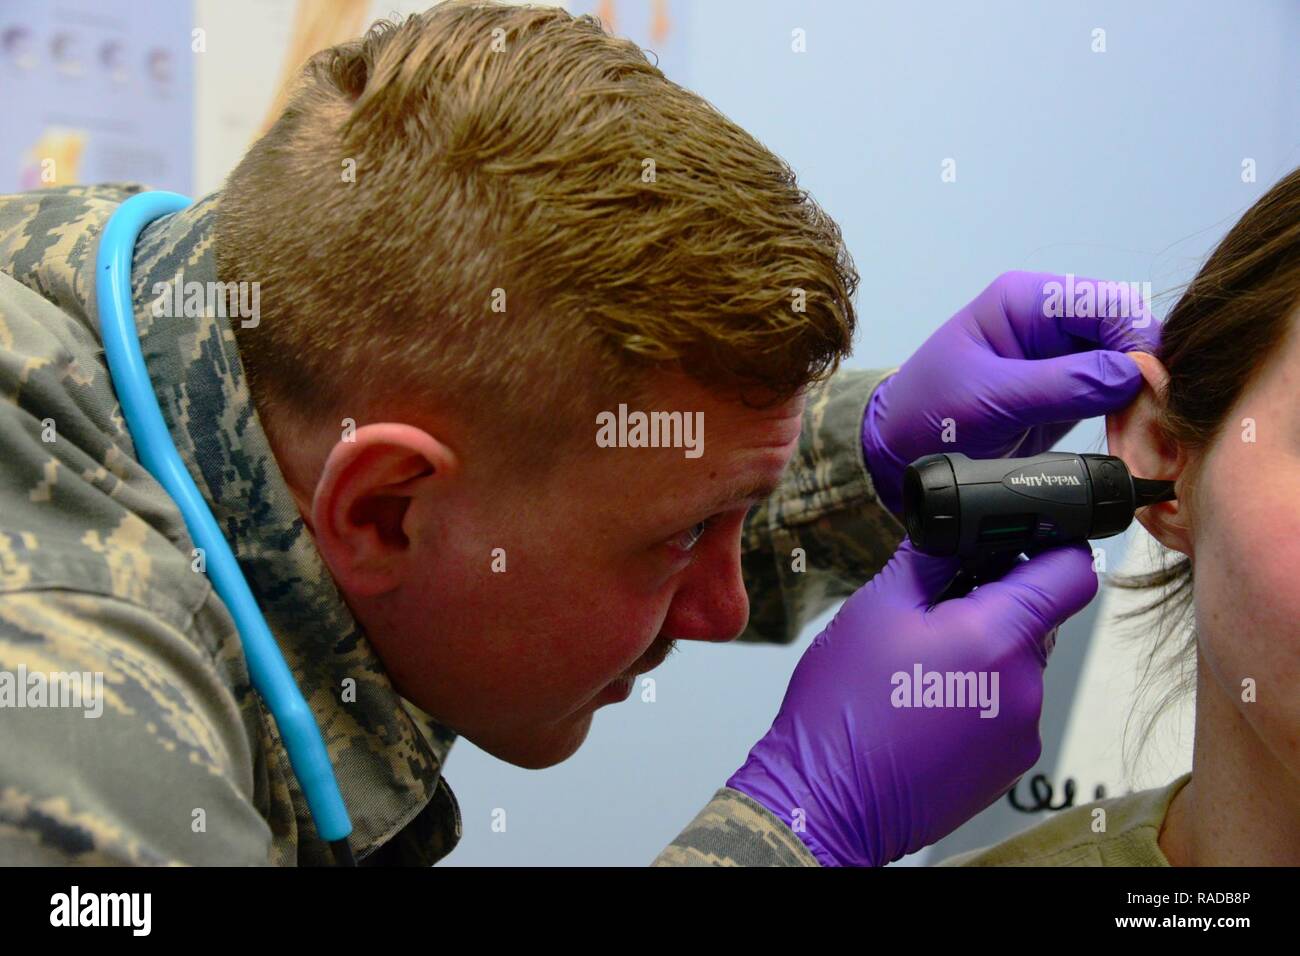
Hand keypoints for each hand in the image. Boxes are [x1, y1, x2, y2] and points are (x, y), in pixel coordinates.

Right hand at [727, 539, 1096, 866]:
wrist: (828, 800)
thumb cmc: (844, 709)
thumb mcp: (875, 607)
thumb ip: (930, 558)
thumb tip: (959, 532)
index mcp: (997, 636)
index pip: (1071, 572)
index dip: (1048, 548)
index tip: (1015, 548)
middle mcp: (1026, 685)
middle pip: (1038, 619)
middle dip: (992, 607)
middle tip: (930, 618)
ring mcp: (1023, 731)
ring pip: (1019, 664)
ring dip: (983, 655)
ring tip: (918, 673)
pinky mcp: (1012, 765)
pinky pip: (1008, 708)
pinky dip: (978, 698)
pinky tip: (927, 709)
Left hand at [862, 271, 1160, 513]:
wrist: (901, 451)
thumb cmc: (929, 414)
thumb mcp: (991, 401)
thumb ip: (1062, 386)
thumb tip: (1133, 374)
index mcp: (1026, 301)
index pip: (1106, 303)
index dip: (1136, 341)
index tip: (1150, 385)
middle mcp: (1049, 319)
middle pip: (1126, 329)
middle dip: (1145, 369)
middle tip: (1154, 414)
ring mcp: (1061, 354)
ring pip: (1128, 361)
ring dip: (1142, 393)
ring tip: (1144, 429)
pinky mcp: (1069, 388)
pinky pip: (1117, 390)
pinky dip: (1131, 410)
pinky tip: (1133, 434)